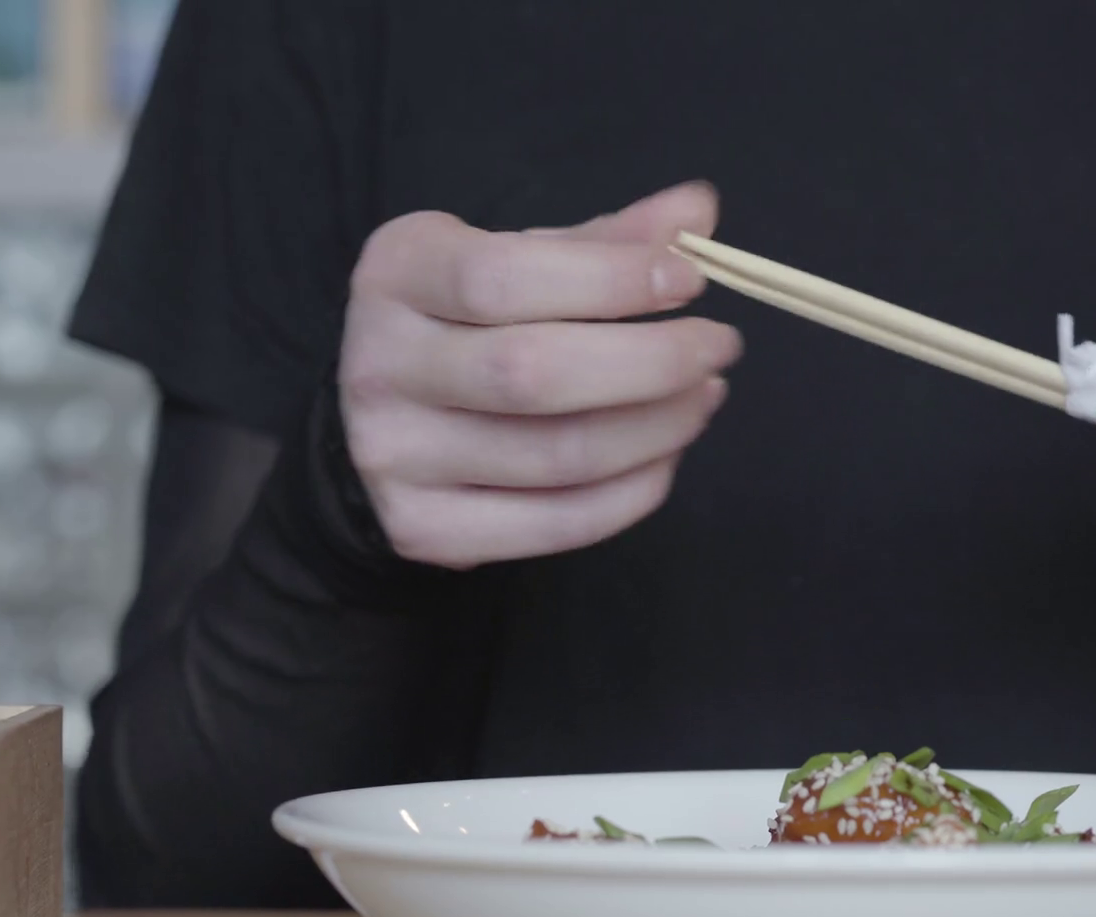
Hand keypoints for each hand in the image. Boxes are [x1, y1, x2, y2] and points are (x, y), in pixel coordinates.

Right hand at [339, 183, 740, 568]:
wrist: (376, 419)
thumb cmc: (465, 322)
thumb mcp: (517, 258)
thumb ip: (606, 239)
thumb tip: (699, 208)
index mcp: (397, 274)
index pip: (502, 278)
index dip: (609, 280)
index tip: (688, 280)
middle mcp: (379, 366)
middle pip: (531, 374)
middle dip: (651, 363)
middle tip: (718, 348)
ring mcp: (394, 458)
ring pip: (557, 456)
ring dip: (658, 428)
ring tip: (704, 397)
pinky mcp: (424, 529)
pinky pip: (559, 522)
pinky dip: (634, 491)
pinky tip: (666, 454)